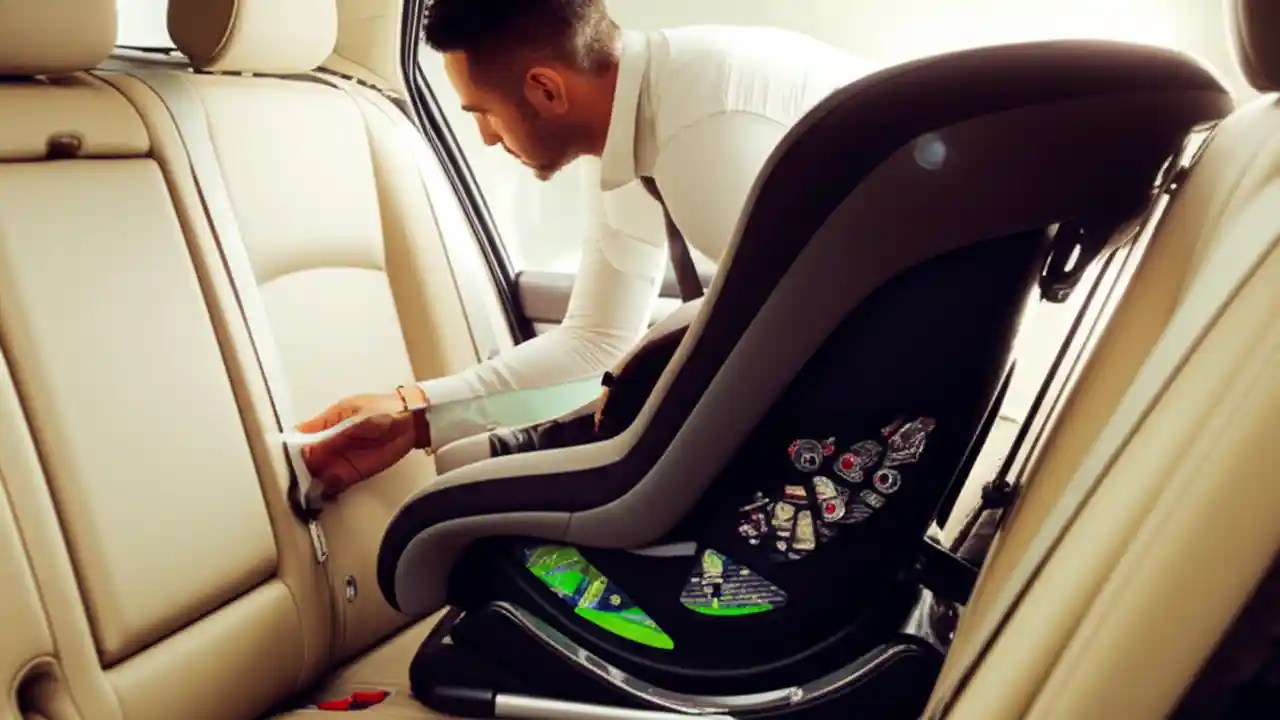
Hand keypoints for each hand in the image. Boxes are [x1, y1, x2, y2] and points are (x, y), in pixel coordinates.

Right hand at [296, 389, 427, 499]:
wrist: (412, 423)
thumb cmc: (386, 411)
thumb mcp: (359, 421)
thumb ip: (335, 437)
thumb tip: (309, 450)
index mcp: (325, 423)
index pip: (298, 438)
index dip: (290, 451)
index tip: (287, 463)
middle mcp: (327, 443)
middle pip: (304, 460)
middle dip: (298, 472)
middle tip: (297, 483)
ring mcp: (338, 459)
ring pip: (316, 474)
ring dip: (311, 485)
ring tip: (308, 493)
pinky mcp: (351, 473)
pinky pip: (333, 484)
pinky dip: (327, 491)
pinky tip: (324, 495)